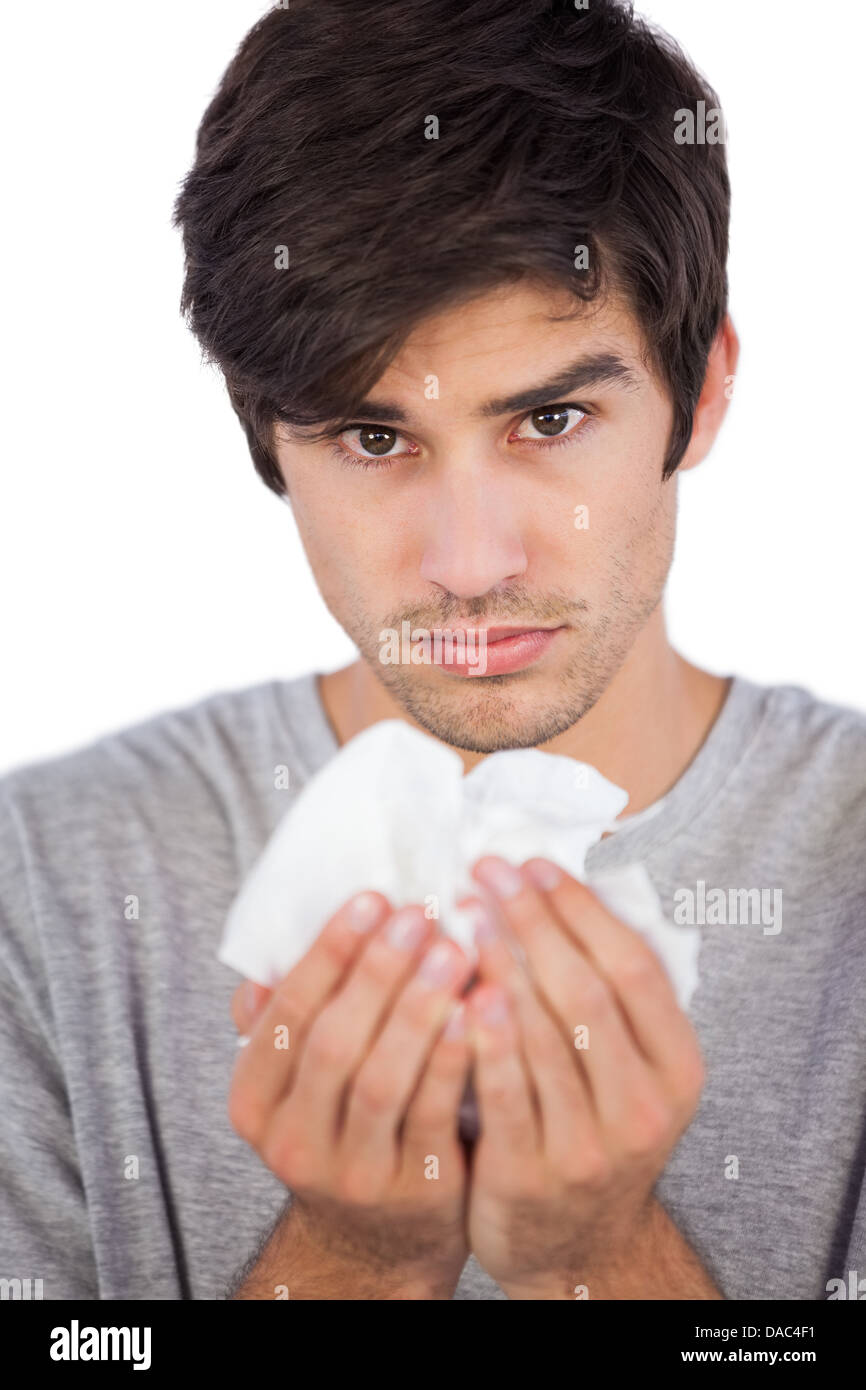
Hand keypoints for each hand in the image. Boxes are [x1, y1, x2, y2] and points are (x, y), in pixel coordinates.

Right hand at [228, 892, 473, 1292]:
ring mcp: (350, 1172)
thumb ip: (283, 1025)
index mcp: (254, 1101)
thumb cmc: (343, 1125)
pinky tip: (475, 1012)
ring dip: (419, 1007)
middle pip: (333, 1043)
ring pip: (381, 1080)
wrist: (377, 1236)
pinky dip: (452, 1060)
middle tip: (421, 914)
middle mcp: (292, 1141)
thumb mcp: (298, 1084)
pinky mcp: (411, 1191)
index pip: (285, 1014)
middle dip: (378, 970)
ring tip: (455, 949)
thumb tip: (266, 960)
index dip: (329, 953)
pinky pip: (432, 1116)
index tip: (373, 898)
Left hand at [460, 856, 706, 1297]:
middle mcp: (643, 1106)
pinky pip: (503, 1091)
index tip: (535, 864)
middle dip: (533, 921)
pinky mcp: (531, 1174)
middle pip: (585, 991)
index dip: (581, 909)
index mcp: (677, 1067)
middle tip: (488, 873)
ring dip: (500, 962)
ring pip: (541, 1035)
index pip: (633, 966)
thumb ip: (610, 999)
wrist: (579, 1246)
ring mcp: (589, 1145)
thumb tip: (558, 890)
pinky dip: (481, 1036)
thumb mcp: (631, 1072)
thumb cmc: (596, 1129)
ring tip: (465, 912)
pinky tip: (457, 989)